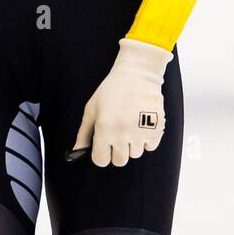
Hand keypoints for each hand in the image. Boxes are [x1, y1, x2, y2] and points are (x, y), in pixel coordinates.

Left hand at [71, 38, 171, 167]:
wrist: (138, 73)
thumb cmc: (111, 90)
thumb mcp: (91, 108)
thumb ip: (83, 133)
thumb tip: (77, 152)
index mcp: (104, 128)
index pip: (101, 160)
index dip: (101, 153)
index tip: (104, 144)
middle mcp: (122, 133)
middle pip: (119, 161)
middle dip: (117, 151)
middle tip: (118, 134)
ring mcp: (141, 132)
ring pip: (135, 154)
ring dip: (132, 144)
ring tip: (131, 124)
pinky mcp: (156, 128)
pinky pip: (150, 146)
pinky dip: (147, 139)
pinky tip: (142, 123)